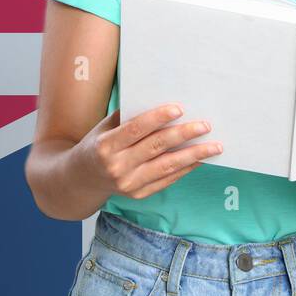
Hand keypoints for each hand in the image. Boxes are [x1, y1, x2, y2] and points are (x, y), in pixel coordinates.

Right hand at [78, 104, 221, 199]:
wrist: (81, 180)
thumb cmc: (96, 145)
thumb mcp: (104, 127)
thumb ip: (128, 117)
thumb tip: (161, 100)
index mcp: (106, 146)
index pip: (136, 129)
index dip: (158, 118)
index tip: (180, 108)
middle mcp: (117, 167)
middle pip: (156, 147)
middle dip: (184, 135)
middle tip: (206, 125)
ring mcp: (129, 184)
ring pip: (167, 166)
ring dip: (194, 155)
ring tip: (214, 147)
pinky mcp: (139, 195)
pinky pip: (168, 180)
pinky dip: (186, 168)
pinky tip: (200, 159)